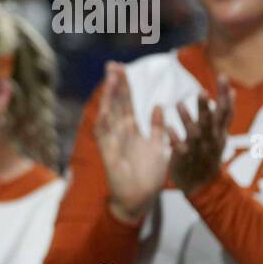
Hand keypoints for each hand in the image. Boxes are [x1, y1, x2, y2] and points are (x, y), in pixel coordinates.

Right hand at [92, 62, 169, 223]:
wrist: (140, 198)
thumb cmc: (148, 175)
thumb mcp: (158, 146)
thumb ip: (157, 127)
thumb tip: (158, 105)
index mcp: (132, 131)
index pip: (126, 104)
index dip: (124, 87)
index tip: (122, 68)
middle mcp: (120, 134)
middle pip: (116, 105)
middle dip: (114, 86)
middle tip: (112, 65)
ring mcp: (113, 143)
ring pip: (109, 115)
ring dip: (110, 98)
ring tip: (111, 79)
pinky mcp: (109, 154)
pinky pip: (104, 136)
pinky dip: (105, 122)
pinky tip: (106, 108)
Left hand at [167, 76, 233, 195]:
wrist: (202, 185)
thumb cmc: (209, 154)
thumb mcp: (220, 134)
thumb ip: (223, 115)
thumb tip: (231, 92)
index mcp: (219, 132)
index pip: (226, 112)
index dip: (225, 95)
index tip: (223, 77)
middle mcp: (211, 140)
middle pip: (210, 121)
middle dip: (206, 107)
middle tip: (201, 91)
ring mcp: (198, 150)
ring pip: (193, 134)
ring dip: (187, 119)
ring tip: (178, 104)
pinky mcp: (184, 159)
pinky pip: (179, 149)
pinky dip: (175, 140)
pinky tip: (168, 129)